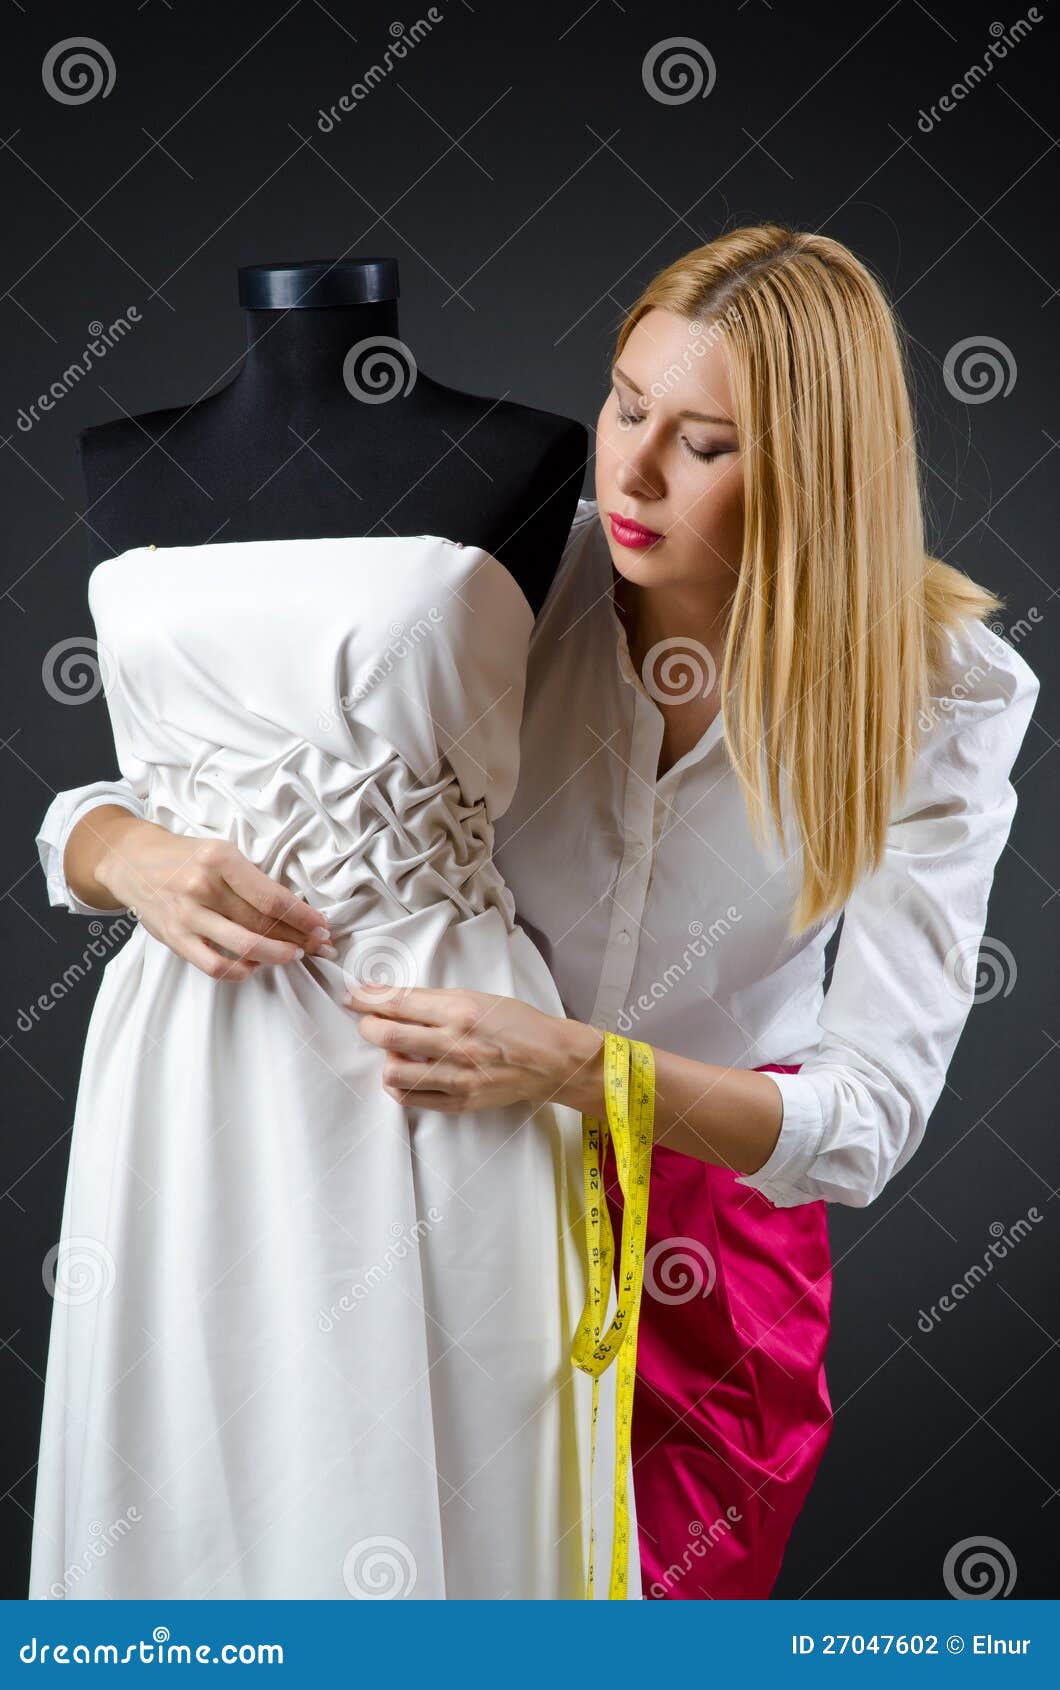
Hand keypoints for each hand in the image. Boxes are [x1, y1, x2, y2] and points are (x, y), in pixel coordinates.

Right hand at [94, 814, 334, 981]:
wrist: (131, 861)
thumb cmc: (185, 857)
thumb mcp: (220, 852)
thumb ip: (250, 879)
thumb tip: (294, 909)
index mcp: (220, 858)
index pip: (272, 896)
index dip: (303, 916)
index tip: (322, 925)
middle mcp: (203, 886)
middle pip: (263, 922)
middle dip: (299, 937)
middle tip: (320, 945)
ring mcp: (187, 915)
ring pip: (244, 946)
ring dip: (277, 955)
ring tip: (294, 954)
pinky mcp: (175, 938)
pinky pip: (215, 966)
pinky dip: (241, 971)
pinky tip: (255, 966)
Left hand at [344, 981, 604, 1113]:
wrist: (551, 1060)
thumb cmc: (518, 1022)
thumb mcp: (478, 997)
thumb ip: (436, 1002)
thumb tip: (395, 1000)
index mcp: (460, 1010)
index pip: (399, 1003)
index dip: (368, 998)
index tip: (352, 996)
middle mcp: (455, 1043)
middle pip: (388, 1035)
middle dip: (367, 1025)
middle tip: (365, 1021)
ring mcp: (456, 1076)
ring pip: (394, 1072)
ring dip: (385, 1059)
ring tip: (394, 1052)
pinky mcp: (460, 1101)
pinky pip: (412, 1098)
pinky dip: (400, 1085)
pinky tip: (406, 1074)